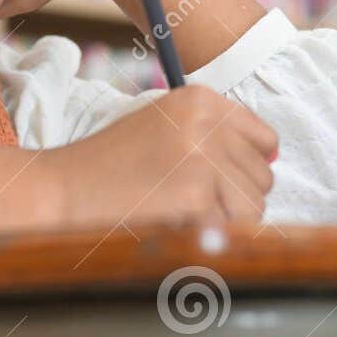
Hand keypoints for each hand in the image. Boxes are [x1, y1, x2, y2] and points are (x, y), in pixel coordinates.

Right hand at [41, 87, 278, 226]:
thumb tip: (274, 155)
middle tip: (181, 201)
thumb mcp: (164, 129)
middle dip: (232, 198)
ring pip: (254, 207)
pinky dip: (206, 238)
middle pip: (262, 177)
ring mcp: (203, 157)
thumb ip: (215, 135)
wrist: (61, 192)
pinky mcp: (197, 195)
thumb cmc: (110, 168)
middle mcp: (207, 120)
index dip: (241, 167)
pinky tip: (169, 224)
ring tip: (175, 213)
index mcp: (200, 98)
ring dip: (224, 222)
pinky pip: (232, 231)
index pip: (263, 138)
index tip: (208, 179)